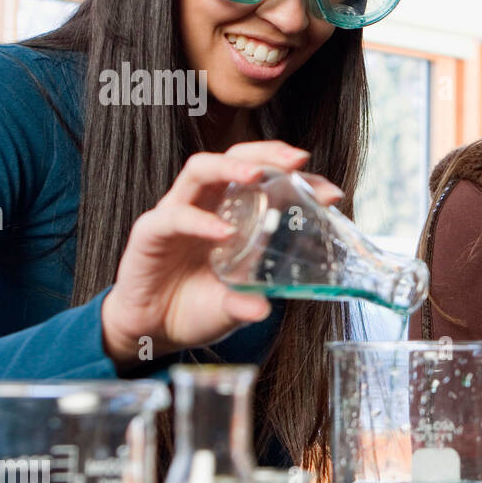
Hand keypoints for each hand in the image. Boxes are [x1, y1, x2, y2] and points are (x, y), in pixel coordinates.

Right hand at [100, 141, 344, 370]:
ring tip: (257, 175)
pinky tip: (223, 232)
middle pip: (233, 158)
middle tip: (297, 161)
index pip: (265, 178)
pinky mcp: (150, 232)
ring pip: (200, 170)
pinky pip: (175, 217)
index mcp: (231, 212)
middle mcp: (205, 204)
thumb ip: (251, 299)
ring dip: (230, 168)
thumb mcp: (235, 304)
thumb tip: (268, 309)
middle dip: (266, 153)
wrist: (154, 330)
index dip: (297, 179)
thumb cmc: (198, 306)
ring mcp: (176, 214)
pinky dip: (200, 221)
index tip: (331, 192)